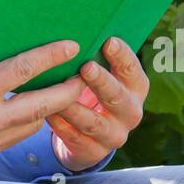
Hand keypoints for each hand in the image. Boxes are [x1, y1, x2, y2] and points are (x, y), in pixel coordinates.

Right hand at [0, 41, 84, 172]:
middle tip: (83, 76)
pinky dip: (29, 119)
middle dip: (68, 89)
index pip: (22, 71)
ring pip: (35, 122)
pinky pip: (18, 135)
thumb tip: (15, 49)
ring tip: (62, 89)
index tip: (71, 46)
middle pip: (42, 104)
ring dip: (50, 106)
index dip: (51, 57)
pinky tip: (35, 108)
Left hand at [48, 36, 148, 171]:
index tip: (109, 41)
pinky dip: (60, 125)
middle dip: (101, 82)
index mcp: (136, 89)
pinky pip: (75, 138)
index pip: (133, 72)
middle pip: (117, 97)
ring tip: (59, 94)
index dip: (123, 57)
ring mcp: (113, 135)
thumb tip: (77, 31)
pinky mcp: (93, 152)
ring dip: (75, 107)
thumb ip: (95, 59)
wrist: (85, 136)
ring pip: (93, 122)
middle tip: (86, 67)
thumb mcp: (99, 78)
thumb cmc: (90, 93)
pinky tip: (48, 114)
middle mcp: (130, 113)